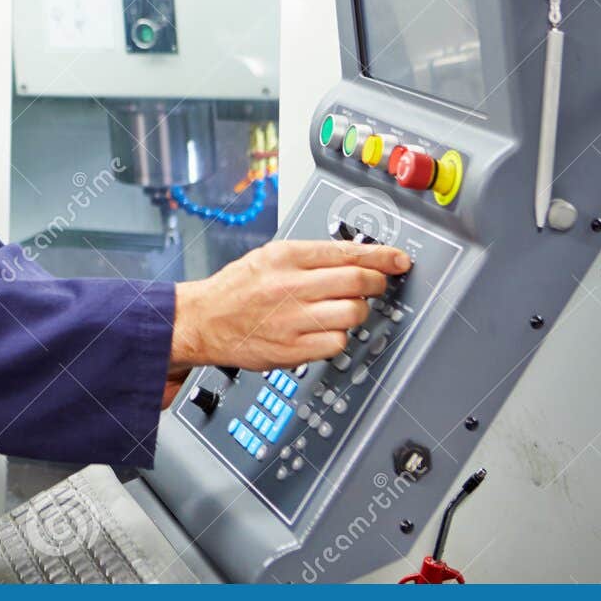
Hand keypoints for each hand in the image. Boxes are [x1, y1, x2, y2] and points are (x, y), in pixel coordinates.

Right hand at [161, 240, 408, 404]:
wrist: (201, 321)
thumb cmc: (235, 289)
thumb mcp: (268, 257)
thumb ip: (309, 257)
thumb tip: (355, 258)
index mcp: (285, 256)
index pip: (347, 251)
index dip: (382, 256)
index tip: (399, 260)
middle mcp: (290, 285)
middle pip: (357, 281)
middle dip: (376, 283)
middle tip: (376, 286)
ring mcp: (291, 319)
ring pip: (353, 314)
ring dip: (357, 313)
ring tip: (344, 311)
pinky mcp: (292, 349)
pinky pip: (338, 344)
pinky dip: (340, 338)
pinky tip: (326, 332)